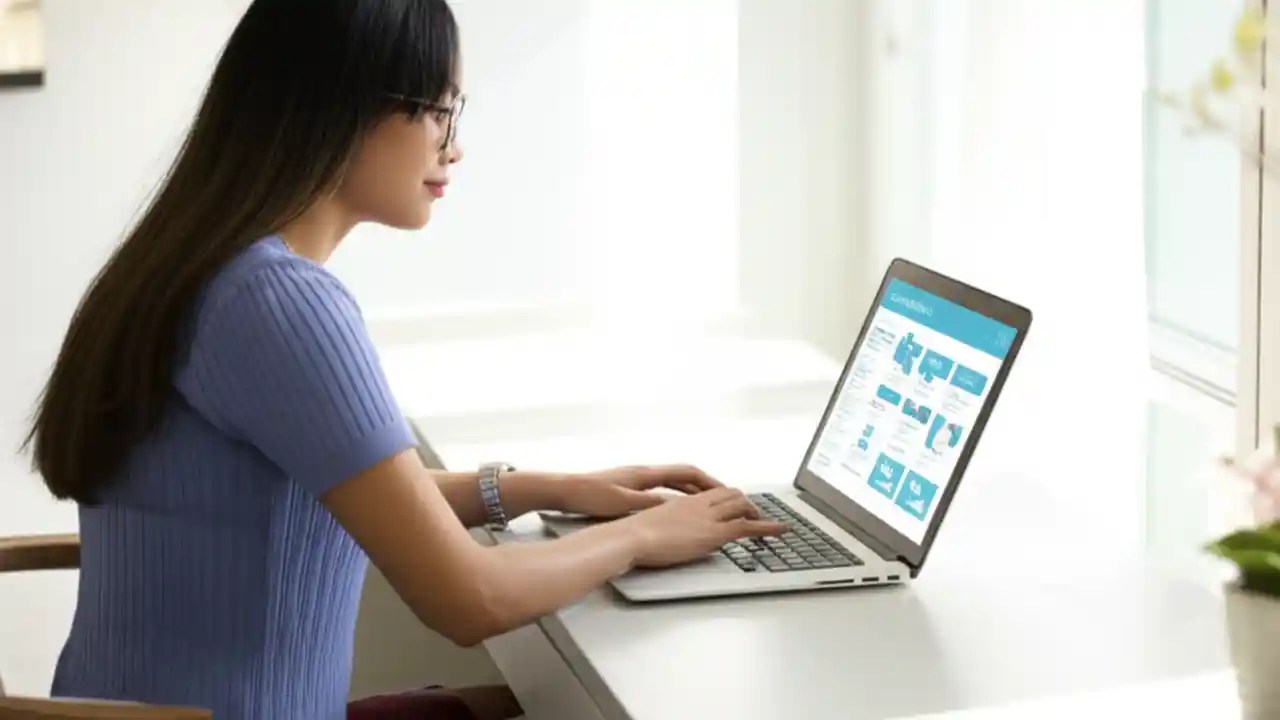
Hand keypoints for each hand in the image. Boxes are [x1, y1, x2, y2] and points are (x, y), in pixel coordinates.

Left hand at [556, 464, 723, 518]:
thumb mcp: (625, 502)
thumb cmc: (590, 494)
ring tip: (705, 504)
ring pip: (671, 482)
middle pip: (682, 475)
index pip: (687, 471)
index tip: (725, 491)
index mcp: (646, 474)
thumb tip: (679, 505)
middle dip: (704, 486)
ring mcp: (635, 478)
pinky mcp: (626, 487)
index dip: (708, 481)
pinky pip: (659, 489)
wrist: (563, 489)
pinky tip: (673, 508)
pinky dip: (673, 496)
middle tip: (722, 498)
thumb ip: (652, 503)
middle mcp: (643, 472)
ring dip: (689, 490)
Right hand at [622, 487, 788, 567]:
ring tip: (771, 524)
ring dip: (758, 513)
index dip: (729, 498)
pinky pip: (747, 526)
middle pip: (732, 495)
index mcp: (684, 501)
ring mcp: (709, 517)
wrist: (631, 537)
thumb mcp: (651, 524)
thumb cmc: (633, 535)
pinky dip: (768, 527)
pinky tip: (780, 530)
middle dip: (746, 503)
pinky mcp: (714, 533)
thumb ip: (665, 524)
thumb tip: (668, 531)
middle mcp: (700, 504)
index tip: (735, 505)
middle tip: (754, 514)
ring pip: (742, 506)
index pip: (714, 492)